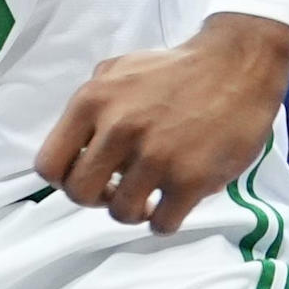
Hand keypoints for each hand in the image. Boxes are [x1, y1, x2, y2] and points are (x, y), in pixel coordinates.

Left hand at [36, 15, 288, 234]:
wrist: (239, 64)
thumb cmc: (175, 70)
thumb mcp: (119, 70)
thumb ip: (90, 105)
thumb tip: (72, 146)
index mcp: (92, 102)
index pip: (48, 166)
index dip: (64, 180)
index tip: (87, 176)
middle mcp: (119, 129)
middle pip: (79, 195)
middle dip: (97, 199)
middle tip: (118, 190)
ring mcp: (156, 156)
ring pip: (121, 214)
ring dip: (134, 211)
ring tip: (149, 197)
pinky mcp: (191, 178)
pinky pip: (161, 224)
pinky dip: (164, 221)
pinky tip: (173, 204)